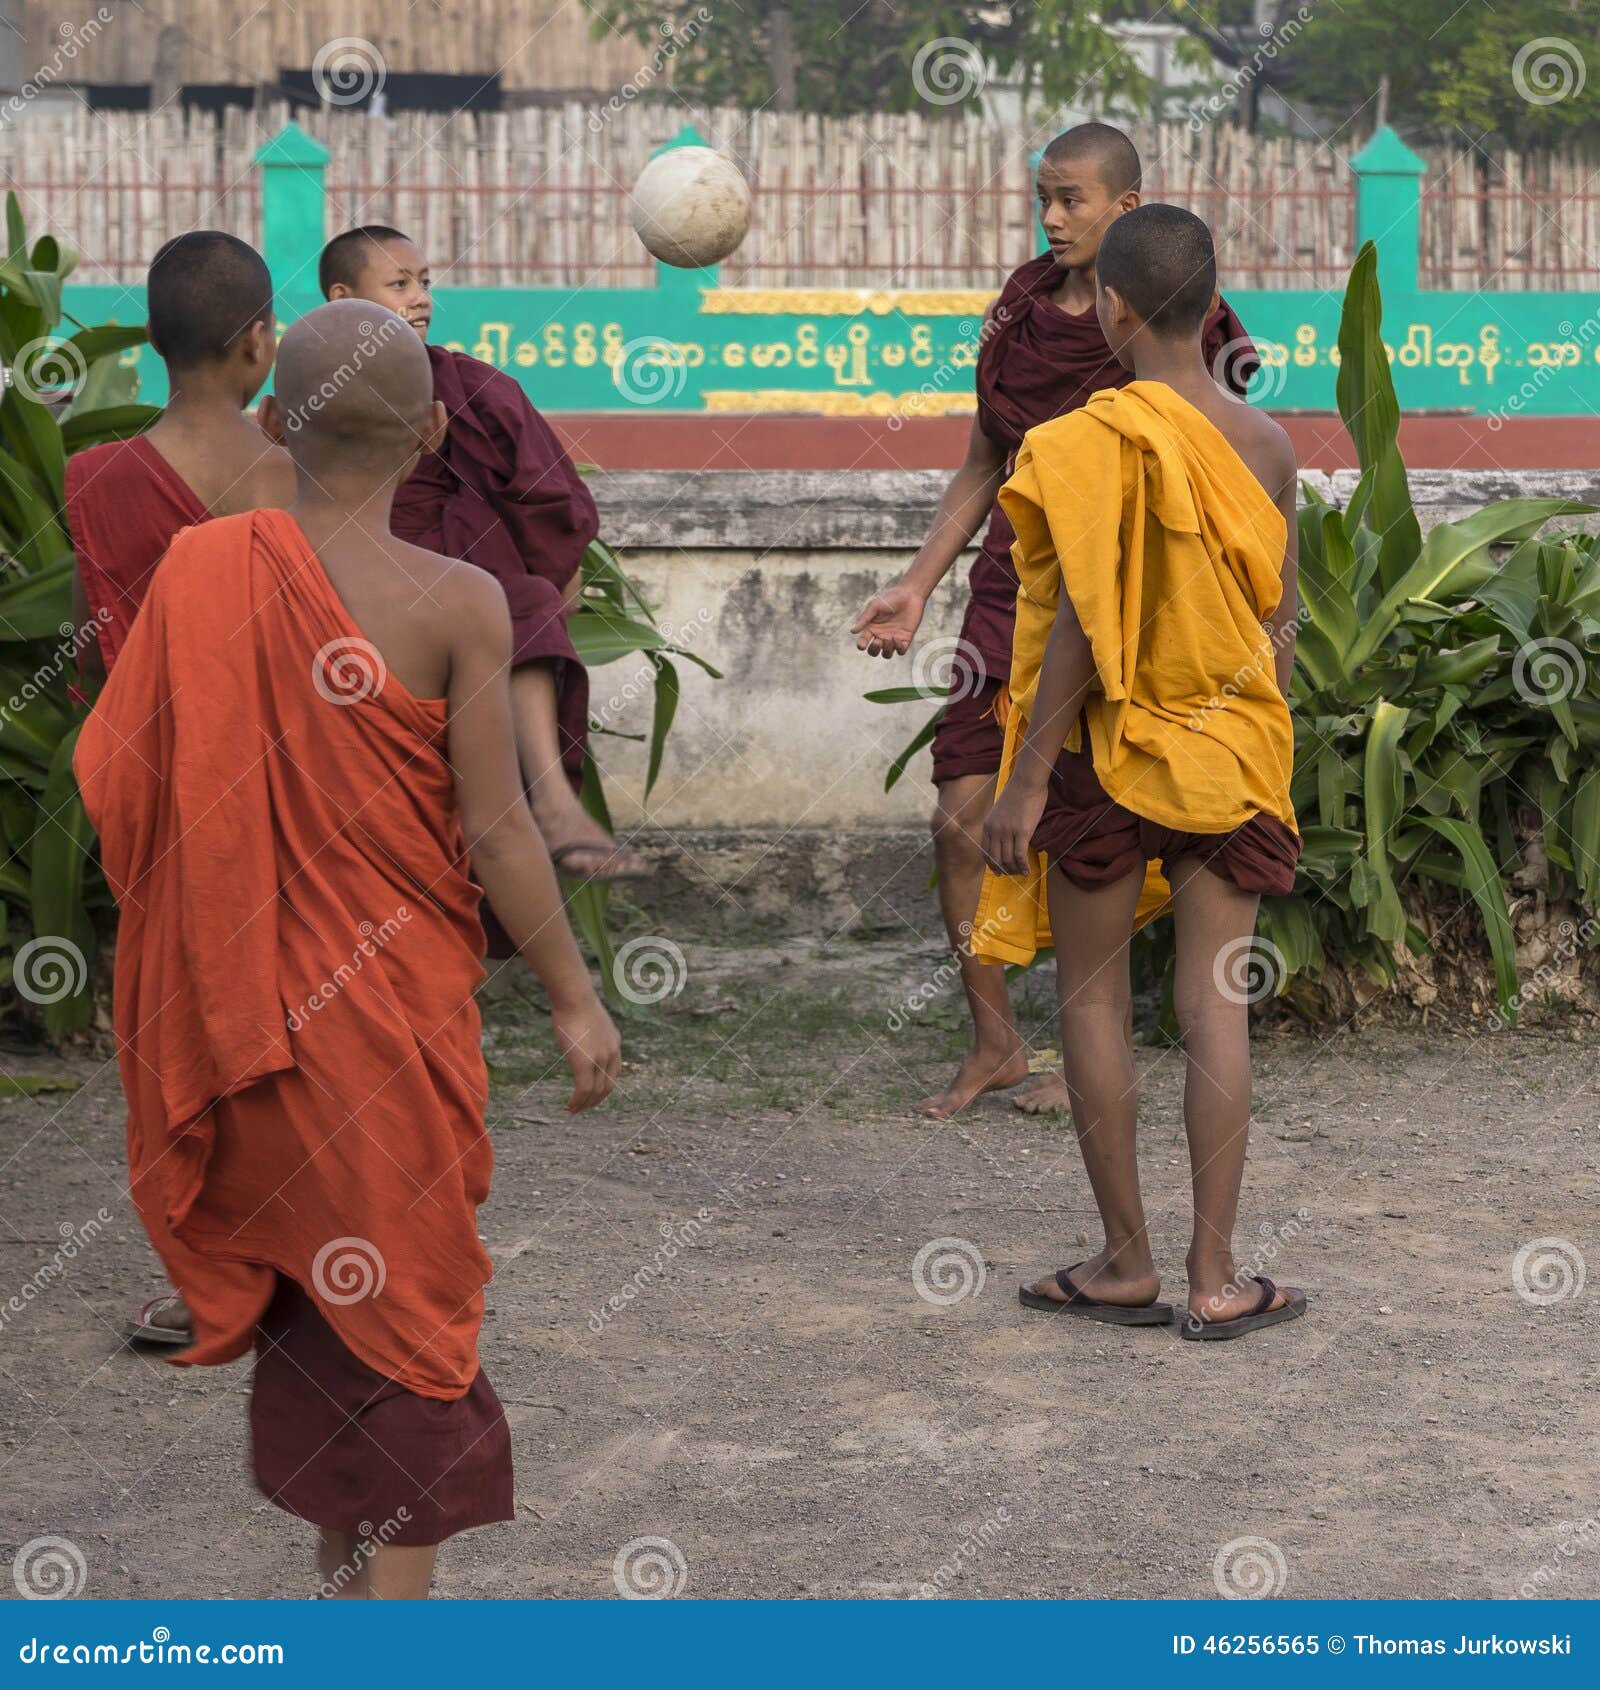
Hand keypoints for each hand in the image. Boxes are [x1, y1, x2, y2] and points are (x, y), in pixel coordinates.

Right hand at [550, 990, 620, 1112]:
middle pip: (607, 1086)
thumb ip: (589, 1032)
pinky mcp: (585, 1063)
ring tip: (573, 1110)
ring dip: (584, 1104)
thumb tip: (579, 1033)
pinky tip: (570, 1106)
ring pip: (595, 1092)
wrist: (575, 996)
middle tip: (582, 1107)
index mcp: (615, 1043)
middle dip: (595, 1100)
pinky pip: (583, 1090)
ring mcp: (600, 1059)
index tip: (591, 1093)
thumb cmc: (576, 1002)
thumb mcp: (589, 1019)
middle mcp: (611, 1053)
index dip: (603, 1087)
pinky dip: (577, 1101)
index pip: (614, 1073)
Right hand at [851, 582, 925, 657]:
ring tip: (888, 639)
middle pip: (874, 652)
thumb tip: (852, 631)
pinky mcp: (906, 638)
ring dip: (886, 650)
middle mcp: (881, 635)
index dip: (861, 645)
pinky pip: (901, 651)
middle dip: (874, 650)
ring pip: (887, 654)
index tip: (863, 644)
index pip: (863, 642)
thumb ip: (864, 619)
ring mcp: (893, 638)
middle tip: (878, 641)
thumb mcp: (874, 606)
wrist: (909, 594)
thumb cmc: (890, 598)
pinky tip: (896, 638)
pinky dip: (897, 648)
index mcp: (872, 628)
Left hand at [981, 781, 1047, 876]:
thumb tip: (1005, 838)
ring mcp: (1007, 832)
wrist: (1026, 782)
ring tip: (1022, 873)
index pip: (985, 852)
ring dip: (1015, 870)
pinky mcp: (1022, 832)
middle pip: (996, 859)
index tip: (998, 871)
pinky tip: (1028, 871)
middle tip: (1012, 875)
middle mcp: (994, 831)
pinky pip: (1020, 856)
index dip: (991, 865)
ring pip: (1008, 860)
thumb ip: (999, 824)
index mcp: (987, 826)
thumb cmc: (1017, 794)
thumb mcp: (1000, 810)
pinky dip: (1023, 867)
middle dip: (1004, 870)